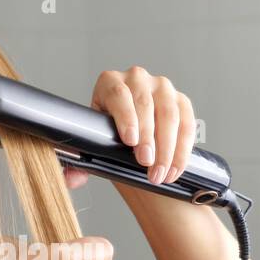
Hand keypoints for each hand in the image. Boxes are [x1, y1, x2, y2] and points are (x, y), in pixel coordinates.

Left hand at [63, 65, 196, 187]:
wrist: (127, 133)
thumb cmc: (107, 135)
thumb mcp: (91, 143)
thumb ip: (79, 163)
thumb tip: (72, 180)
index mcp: (109, 82)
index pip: (118, 95)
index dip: (126, 117)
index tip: (130, 141)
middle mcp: (137, 78)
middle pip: (146, 105)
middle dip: (148, 138)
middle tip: (147, 164)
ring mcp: (162, 88)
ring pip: (169, 114)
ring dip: (167, 147)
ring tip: (160, 173)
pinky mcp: (181, 101)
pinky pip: (187, 123)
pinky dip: (183, 149)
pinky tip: (175, 168)